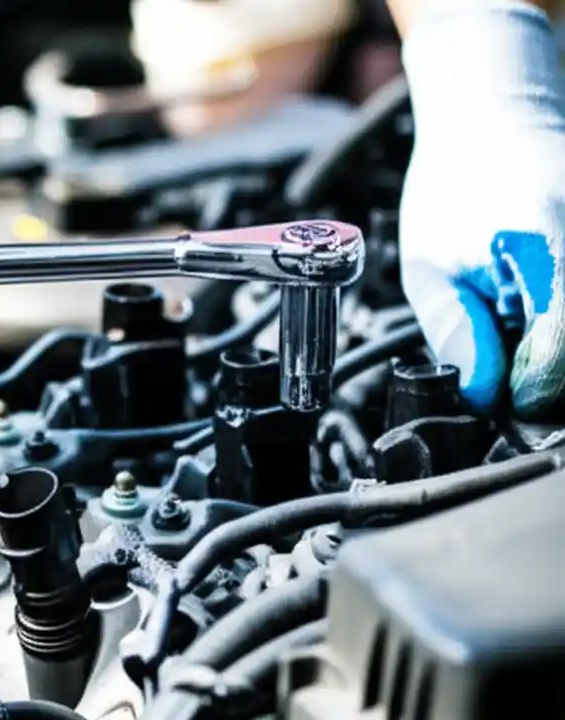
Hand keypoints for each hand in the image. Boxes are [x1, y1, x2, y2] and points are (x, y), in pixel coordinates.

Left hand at [398, 1, 564, 417]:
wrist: (497, 116)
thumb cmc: (456, 186)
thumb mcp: (429, 264)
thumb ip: (456, 329)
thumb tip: (483, 394)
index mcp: (545, 240)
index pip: (559, 344)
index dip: (533, 384)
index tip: (509, 396)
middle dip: (555, 374)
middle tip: (513, 369)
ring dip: (562, 350)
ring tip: (524, 328)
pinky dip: (563, 320)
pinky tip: (543, 309)